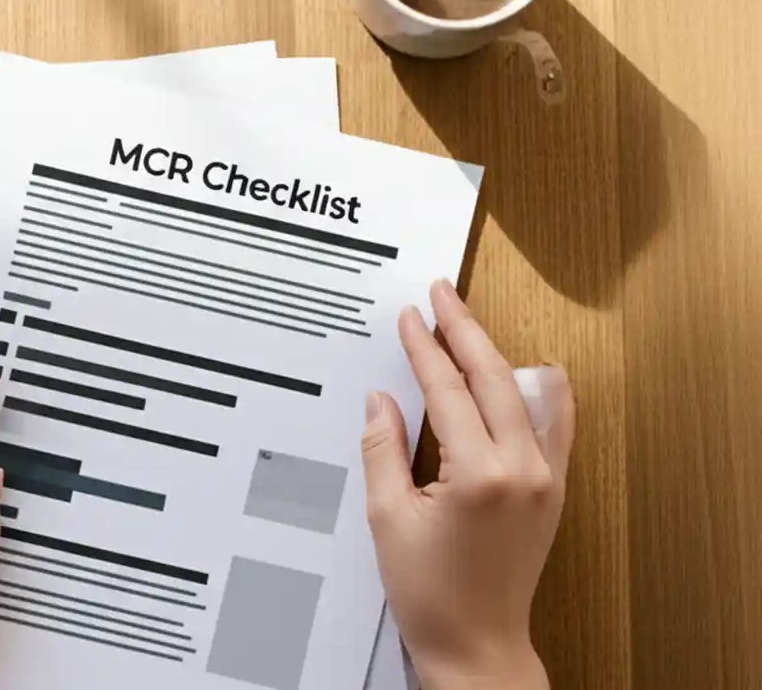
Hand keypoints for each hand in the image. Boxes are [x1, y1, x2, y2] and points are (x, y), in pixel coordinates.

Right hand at [361, 280, 574, 689]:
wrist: (476, 644)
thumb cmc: (432, 593)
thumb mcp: (389, 519)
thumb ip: (383, 451)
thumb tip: (381, 400)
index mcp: (478, 475)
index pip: (447, 390)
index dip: (425, 349)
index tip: (411, 319)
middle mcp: (523, 469)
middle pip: (492, 377)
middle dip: (464, 329)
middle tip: (442, 294)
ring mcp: (546, 479)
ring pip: (525, 393)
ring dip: (495, 354)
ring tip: (470, 324)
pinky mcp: (554, 490)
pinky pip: (556, 425)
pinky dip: (544, 392)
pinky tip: (534, 369)